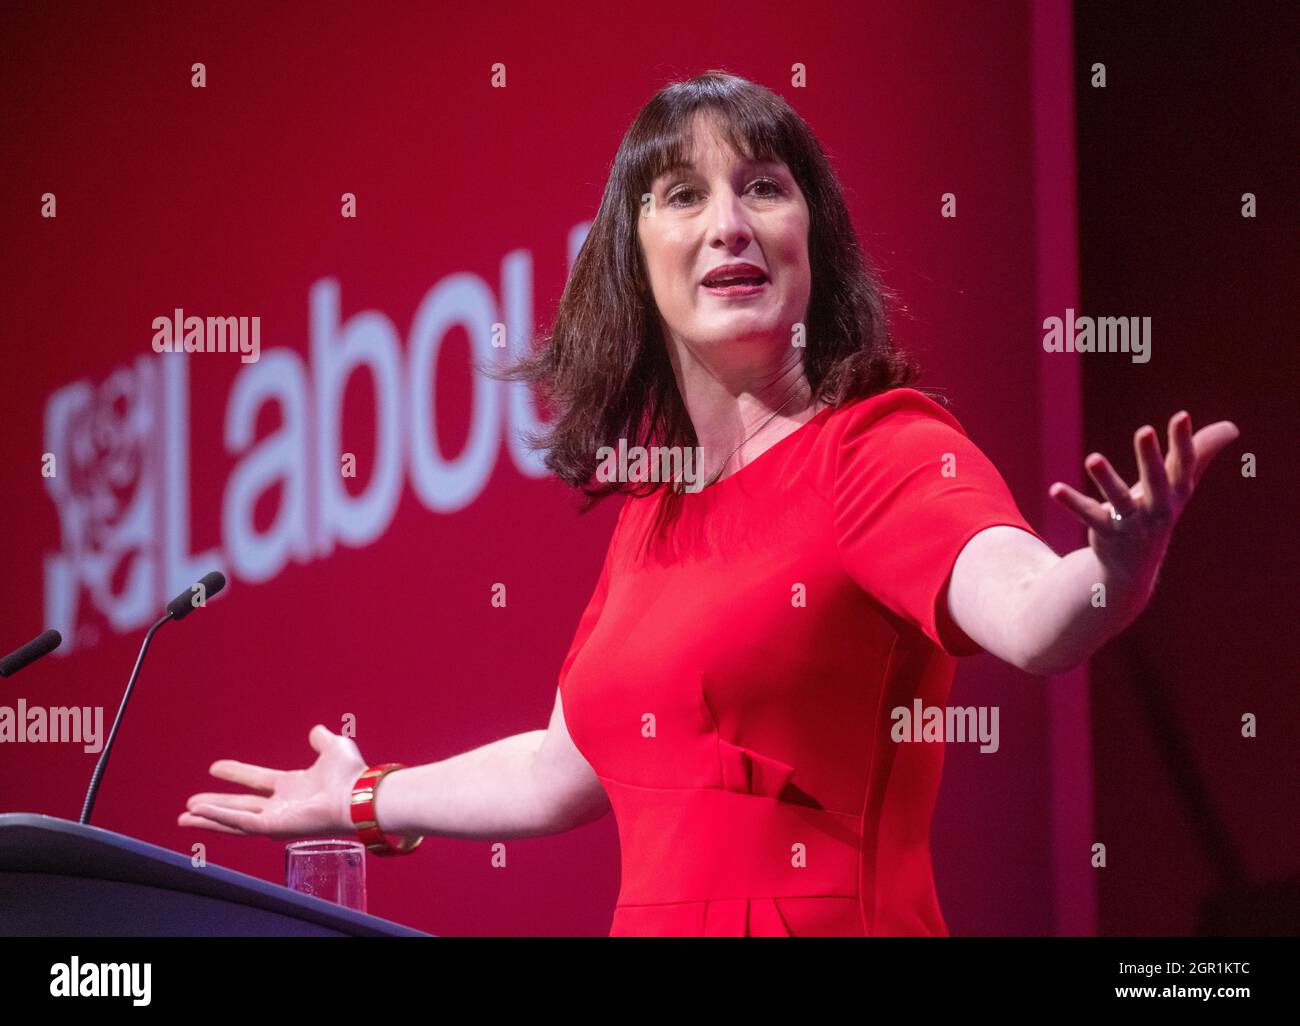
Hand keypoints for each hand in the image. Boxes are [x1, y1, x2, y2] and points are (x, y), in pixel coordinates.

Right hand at [179, 725, 367, 839]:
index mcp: (293, 786)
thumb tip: (316, 730)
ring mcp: (276, 819)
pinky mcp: (273, 828)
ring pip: (234, 820)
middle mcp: (282, 805)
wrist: (357, 794)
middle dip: (215, 806)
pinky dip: (219, 818)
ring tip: (184, 817)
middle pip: (240, 806)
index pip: (257, 780)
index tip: (215, 768)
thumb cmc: (350, 774)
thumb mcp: (334, 747)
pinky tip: (200, 814)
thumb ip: (322, 739)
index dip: (237, 773)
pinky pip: (240, 823)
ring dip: (209, 818)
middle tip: (190, 806)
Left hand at [1048, 411, 1239, 589]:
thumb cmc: (1157, 512)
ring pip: (1119, 498)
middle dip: (1150, 456)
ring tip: (1092, 458)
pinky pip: (1088, 514)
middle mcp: (1157, 509)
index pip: (1183, 464)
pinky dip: (1072, 501)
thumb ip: (1199, 453)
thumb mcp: (1179, 484)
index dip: (1183, 441)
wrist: (1134, 565)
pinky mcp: (1105, 531)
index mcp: (1176, 493)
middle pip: (1156, 480)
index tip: (1181, 416)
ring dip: (1106, 478)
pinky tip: (1055, 489)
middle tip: (1145, 430)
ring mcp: (1131, 522)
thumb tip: (1232, 428)